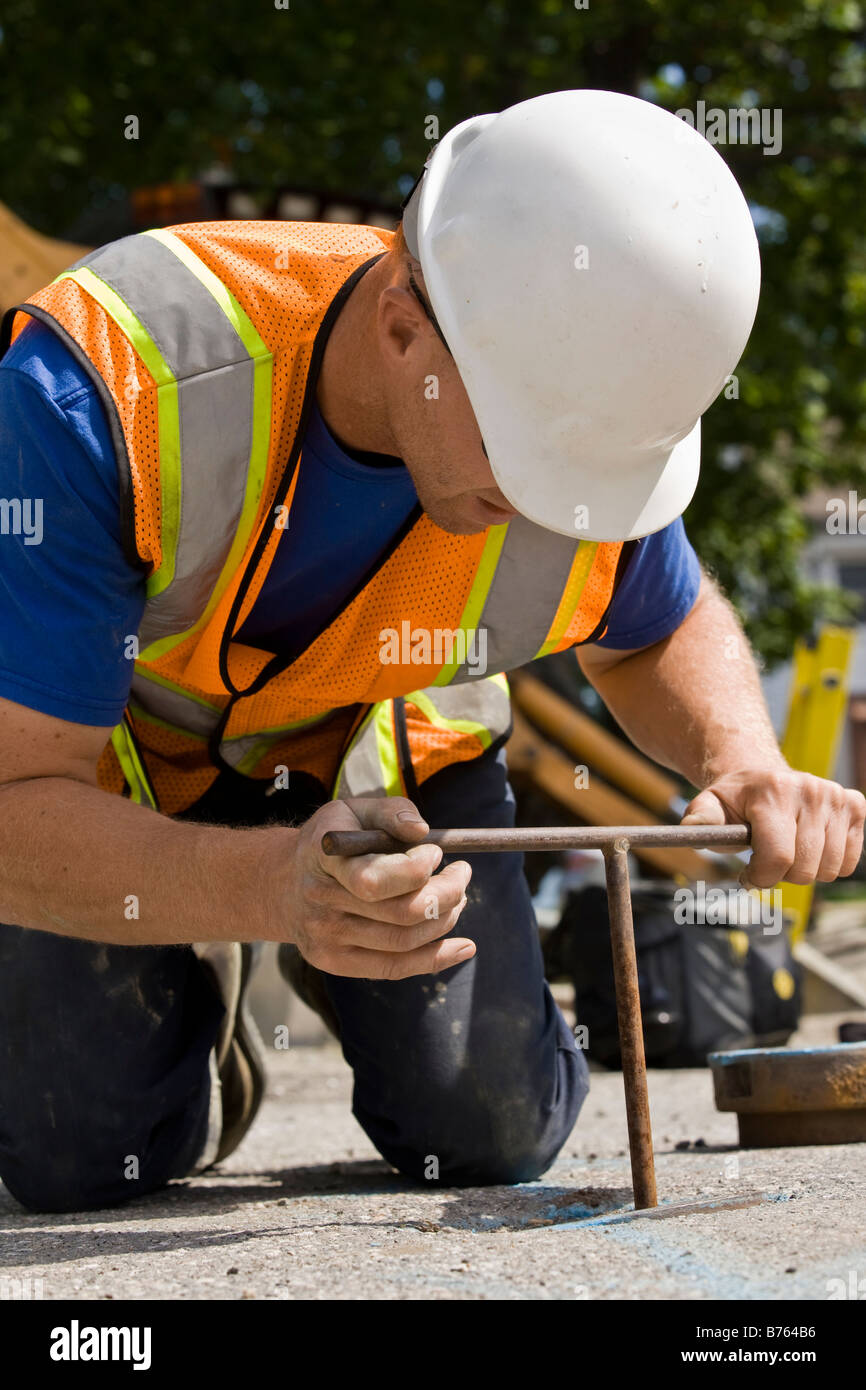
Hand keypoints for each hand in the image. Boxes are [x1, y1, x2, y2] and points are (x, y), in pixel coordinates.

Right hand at [281, 795, 473, 977]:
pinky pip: (394, 968)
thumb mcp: (353, 810)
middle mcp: (321, 903)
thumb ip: (390, 812)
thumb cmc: (332, 841)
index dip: (417, 869)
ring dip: (445, 919)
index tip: (436, 851)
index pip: (375, 879)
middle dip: (447, 893)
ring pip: (404, 941)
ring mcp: (326, 939)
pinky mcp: (335, 962)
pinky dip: (436, 959)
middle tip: (462, 874)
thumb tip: (422, 831)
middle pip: (400, 913)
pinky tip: (463, 947)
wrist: (284, 884)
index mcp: (324, 859)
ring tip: (458, 898)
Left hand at [681, 767, 865, 889]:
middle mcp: (810, 791)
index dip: (761, 878)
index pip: (778, 856)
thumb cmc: (735, 800)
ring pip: (829, 870)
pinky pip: (850, 862)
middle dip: (781, 875)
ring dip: (805, 871)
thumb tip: (689, 828)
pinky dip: (829, 864)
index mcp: (772, 791)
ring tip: (787, 850)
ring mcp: (835, 797)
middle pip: (804, 869)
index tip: (747, 876)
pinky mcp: (855, 806)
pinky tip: (809, 846)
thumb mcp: (710, 805)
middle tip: (766, 859)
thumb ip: (700, 818)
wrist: (763, 776)